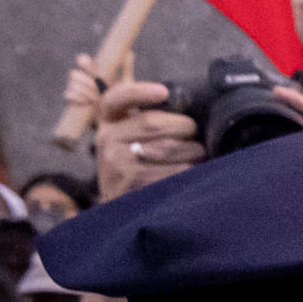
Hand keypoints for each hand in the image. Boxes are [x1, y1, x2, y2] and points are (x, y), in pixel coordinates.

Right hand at [86, 76, 202, 198]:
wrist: (122, 210)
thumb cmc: (137, 166)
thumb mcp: (130, 138)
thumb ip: (147, 119)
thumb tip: (184, 102)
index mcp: (108, 123)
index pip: (116, 98)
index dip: (139, 92)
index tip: (163, 92)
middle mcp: (107, 139)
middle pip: (154, 123)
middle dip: (184, 128)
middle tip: (194, 137)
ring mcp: (117, 163)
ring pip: (167, 148)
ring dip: (191, 151)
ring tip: (195, 156)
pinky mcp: (132, 184)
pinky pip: (173, 172)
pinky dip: (189, 171)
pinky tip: (192, 174)